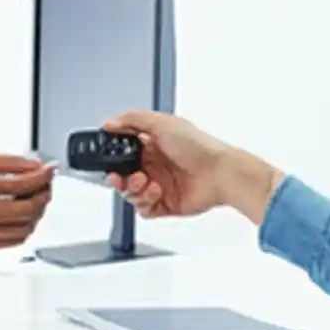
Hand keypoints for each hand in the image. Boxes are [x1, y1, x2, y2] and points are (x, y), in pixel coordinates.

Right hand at [0, 150, 55, 249]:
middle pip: (27, 210)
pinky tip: (23, 212)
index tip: (51, 169)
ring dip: (38, 212)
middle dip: (44, 195)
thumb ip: (12, 162)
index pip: (21, 184)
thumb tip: (41, 168)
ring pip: (25, 229)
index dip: (43, 176)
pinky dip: (26, 226)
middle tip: (46, 184)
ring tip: (35, 197)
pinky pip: (14, 240)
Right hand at [100, 110, 283, 222]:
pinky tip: (156, 192)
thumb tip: (110, 123)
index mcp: (153, 146)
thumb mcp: (163, 123)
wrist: (221, 173)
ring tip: (145, 181)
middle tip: (119, 177)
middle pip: (124, 177)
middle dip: (118, 178)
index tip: (108, 159)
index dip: (113, 158)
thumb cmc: (199, 147)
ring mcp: (160, 186)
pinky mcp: (167, 204)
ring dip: (133, 189)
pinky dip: (146, 203)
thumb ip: (133, 119)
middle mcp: (156, 166)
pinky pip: (145, 210)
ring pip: (132, 194)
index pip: (123, 154)